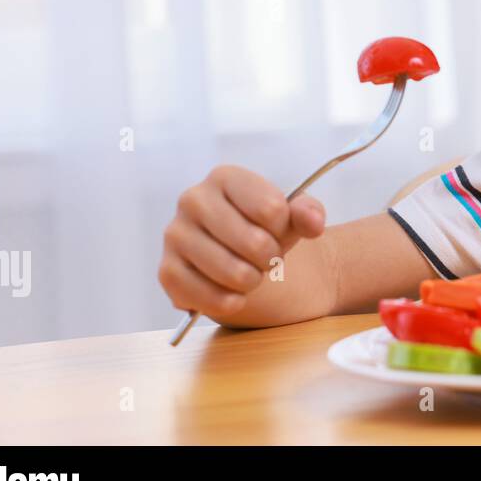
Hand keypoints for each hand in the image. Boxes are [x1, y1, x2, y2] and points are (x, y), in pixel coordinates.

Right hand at [158, 165, 326, 319]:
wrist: (240, 257)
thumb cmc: (265, 228)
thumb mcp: (293, 215)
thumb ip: (308, 213)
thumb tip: (313, 222)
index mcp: (224, 177)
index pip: (272, 209)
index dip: (284, 229)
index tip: (278, 230)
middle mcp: (193, 200)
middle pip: (254, 242)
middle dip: (271, 258)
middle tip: (268, 258)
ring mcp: (175, 235)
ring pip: (231, 272)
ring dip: (253, 281)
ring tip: (252, 274)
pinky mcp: (167, 271)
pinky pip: (206, 297)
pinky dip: (230, 302)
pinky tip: (236, 296)